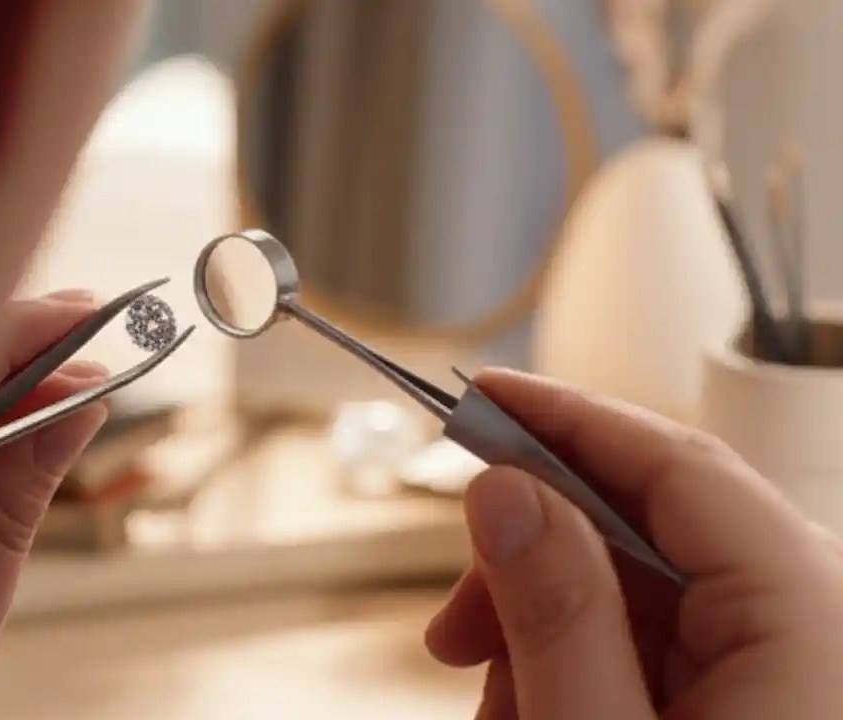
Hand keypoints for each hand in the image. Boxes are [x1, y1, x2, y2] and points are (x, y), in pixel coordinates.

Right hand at [424, 369, 842, 718]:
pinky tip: (537, 709)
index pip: (681, 463)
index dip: (567, 418)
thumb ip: (559, 615)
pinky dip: (585, 669)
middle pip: (648, 531)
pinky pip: (662, 646)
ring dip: (547, 636)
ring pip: (641, 592)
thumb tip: (505, 493)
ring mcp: (796, 661)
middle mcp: (819, 623)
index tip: (479, 396)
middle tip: (457, 628)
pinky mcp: (768, 693)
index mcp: (809, 617)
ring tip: (503, 710)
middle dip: (533, 572)